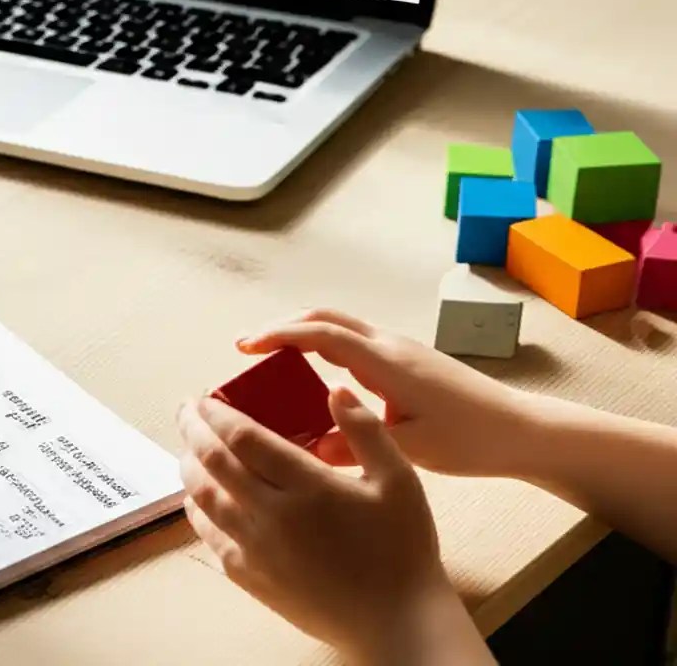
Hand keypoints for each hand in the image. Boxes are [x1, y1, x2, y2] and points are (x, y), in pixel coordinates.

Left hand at [178, 391, 487, 663]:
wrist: (395, 622)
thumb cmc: (402, 548)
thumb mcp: (398, 481)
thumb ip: (366, 431)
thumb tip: (335, 389)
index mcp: (308, 487)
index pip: (243, 438)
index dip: (217, 413)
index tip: (206, 395)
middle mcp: (272, 515)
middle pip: (212, 462)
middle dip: (192, 429)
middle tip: (186, 409)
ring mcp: (255, 549)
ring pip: (202, 497)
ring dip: (188, 465)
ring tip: (189, 445)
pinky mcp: (249, 576)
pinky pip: (209, 535)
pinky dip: (197, 507)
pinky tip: (199, 496)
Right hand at [238, 310, 542, 478]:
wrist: (522, 431)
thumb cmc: (472, 439)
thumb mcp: (410, 450)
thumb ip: (355, 446)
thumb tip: (308, 448)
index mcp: (386, 362)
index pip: (321, 334)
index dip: (278, 335)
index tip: (245, 346)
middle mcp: (391, 346)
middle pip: (326, 317)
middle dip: (283, 326)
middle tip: (249, 347)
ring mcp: (401, 351)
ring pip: (341, 327)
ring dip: (303, 335)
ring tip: (273, 361)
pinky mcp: (408, 362)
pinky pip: (355, 344)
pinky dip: (325, 349)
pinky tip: (316, 379)